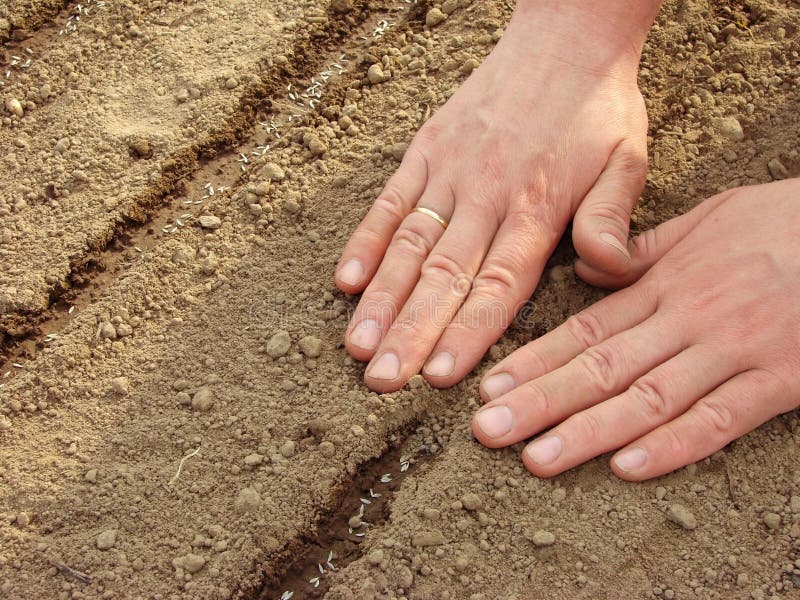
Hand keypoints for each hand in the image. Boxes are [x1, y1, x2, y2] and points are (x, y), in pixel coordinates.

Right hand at [335, 2, 653, 391]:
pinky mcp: (427, 150)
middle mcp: (486, 195)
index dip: (465, 333)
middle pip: (442, 275)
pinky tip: (345, 281)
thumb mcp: (628, 160)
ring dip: (381, 298)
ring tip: (357, 346)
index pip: (497, 285)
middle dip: (410, 332)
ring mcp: (450, 172)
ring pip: (409, 245)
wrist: (564, 36)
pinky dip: (365, 240)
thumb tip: (604, 274)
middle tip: (381, 381)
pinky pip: (390, 200)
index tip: (437, 377)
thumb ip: (610, 221)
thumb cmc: (598, 106)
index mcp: (537, 207)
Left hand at [473, 179, 799, 479]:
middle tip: (488, 432)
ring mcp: (733, 351)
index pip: (585, 331)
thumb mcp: (708, 219)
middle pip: (601, 369)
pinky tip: (628, 467)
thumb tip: (588, 269)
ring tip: (537, 459)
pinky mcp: (781, 379)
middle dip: (540, 403)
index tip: (491, 389)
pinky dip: (675, 445)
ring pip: (648, 398)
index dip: (534, 362)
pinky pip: (721, 418)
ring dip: (589, 432)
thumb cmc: (784, 222)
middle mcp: (688, 319)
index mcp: (665, 284)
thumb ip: (644, 249)